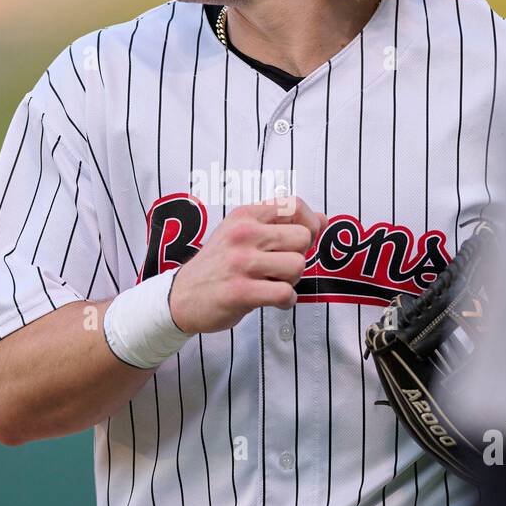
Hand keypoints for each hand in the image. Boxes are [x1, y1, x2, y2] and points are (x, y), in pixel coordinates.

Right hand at [169, 196, 327, 334]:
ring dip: (291, 280)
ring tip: (272, 283)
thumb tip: (324, 219)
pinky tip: (272, 300)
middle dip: (299, 256)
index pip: (294, 205)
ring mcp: (241, 263)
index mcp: (245, 215)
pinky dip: (286, 301)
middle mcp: (243, 234)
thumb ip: (281, 224)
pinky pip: (285, 293)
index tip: (301, 241)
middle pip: (303, 237)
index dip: (309, 224)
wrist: (181, 296)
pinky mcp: (240, 291)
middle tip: (280, 267)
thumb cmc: (218, 264)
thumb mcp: (242, 233)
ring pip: (297, 265)